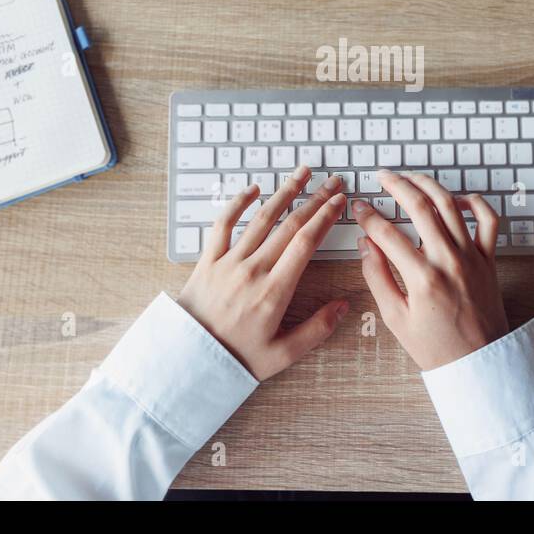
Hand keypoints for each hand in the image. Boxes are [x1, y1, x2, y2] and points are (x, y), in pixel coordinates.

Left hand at [178, 166, 348, 379]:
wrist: (188, 361)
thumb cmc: (236, 359)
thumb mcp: (282, 354)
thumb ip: (316, 330)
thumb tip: (344, 306)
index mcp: (275, 291)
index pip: (306, 243)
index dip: (326, 217)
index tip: (340, 202)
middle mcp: (253, 270)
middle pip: (290, 225)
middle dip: (315, 200)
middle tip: (333, 183)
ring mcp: (228, 263)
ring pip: (261, 219)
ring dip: (284, 193)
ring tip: (302, 173)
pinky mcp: (207, 262)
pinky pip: (222, 225)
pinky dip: (237, 203)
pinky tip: (253, 189)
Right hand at [351, 170, 508, 370]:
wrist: (479, 363)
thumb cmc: (436, 346)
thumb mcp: (396, 319)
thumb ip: (377, 278)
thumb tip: (365, 245)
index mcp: (422, 279)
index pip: (387, 233)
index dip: (368, 216)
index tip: (358, 207)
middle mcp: (449, 261)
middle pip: (420, 207)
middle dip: (397, 185)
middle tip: (382, 176)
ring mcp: (473, 257)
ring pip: (451, 205)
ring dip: (428, 185)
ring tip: (410, 177)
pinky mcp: (489, 259)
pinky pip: (488, 220)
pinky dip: (474, 202)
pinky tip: (455, 198)